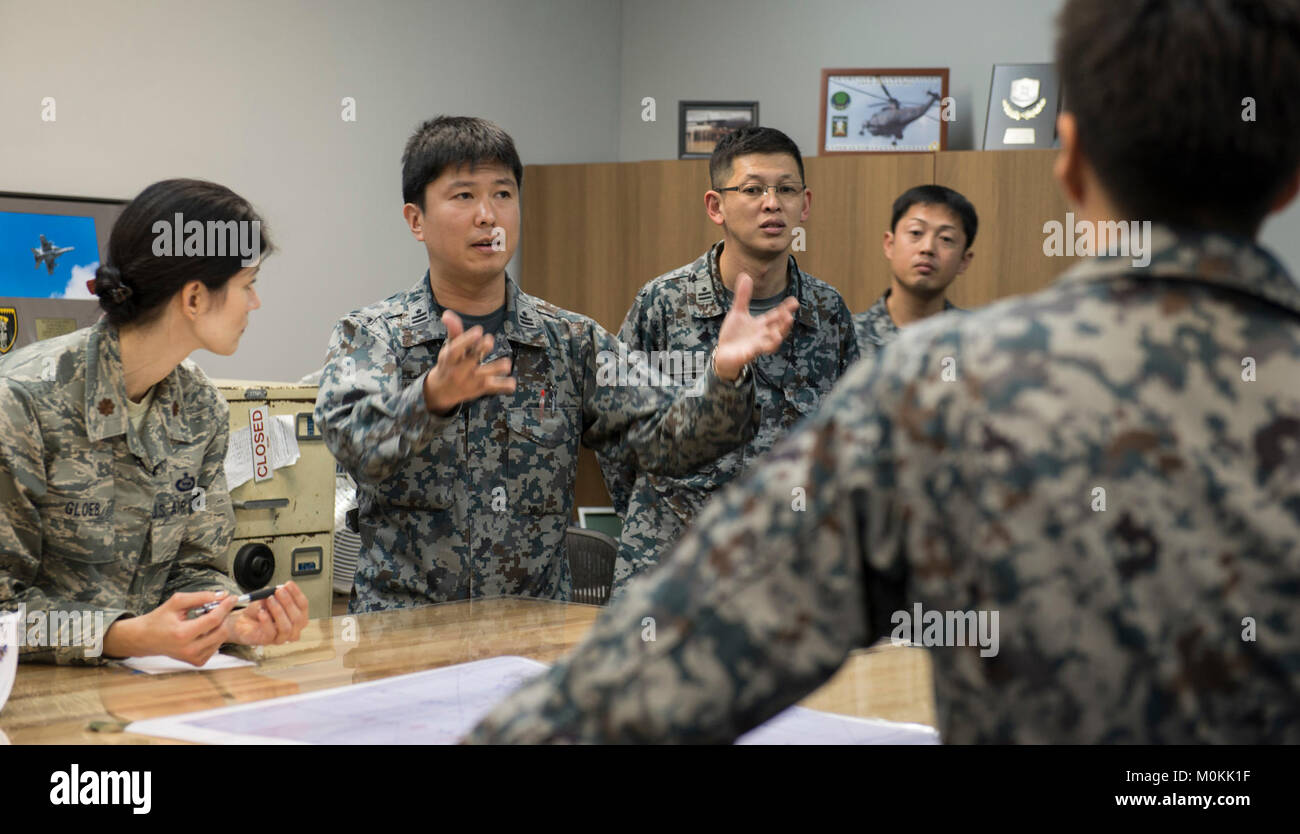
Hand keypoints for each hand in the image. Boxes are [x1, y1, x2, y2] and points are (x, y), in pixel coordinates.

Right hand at [102, 590, 238, 666]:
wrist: (146, 639)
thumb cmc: (159, 619)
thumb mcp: (177, 602)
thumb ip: (200, 597)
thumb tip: (222, 595)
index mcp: (182, 634)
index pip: (213, 620)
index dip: (225, 607)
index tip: (232, 598)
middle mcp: (189, 649)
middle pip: (221, 631)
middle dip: (224, 616)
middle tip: (218, 607)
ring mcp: (193, 658)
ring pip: (221, 639)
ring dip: (219, 626)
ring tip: (206, 618)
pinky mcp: (197, 662)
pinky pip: (215, 647)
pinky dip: (214, 636)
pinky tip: (203, 630)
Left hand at [224, 581, 309, 646]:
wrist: (242, 621)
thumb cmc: (258, 611)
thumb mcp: (267, 598)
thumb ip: (273, 594)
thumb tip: (278, 589)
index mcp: (296, 616)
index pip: (303, 606)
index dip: (297, 594)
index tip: (289, 584)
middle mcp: (292, 629)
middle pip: (298, 618)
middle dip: (288, 602)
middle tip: (279, 591)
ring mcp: (280, 637)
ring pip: (286, 628)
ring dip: (278, 611)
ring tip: (270, 600)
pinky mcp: (267, 641)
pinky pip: (271, 633)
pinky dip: (266, 621)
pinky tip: (262, 612)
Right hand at [423, 310, 515, 412]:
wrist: (442, 391)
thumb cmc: (448, 364)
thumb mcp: (448, 348)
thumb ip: (454, 331)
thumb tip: (447, 313)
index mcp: (450, 358)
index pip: (456, 349)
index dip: (466, 340)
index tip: (478, 331)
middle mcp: (459, 370)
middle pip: (470, 361)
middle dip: (480, 350)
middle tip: (490, 340)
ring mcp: (470, 381)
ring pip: (483, 376)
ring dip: (495, 370)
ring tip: (507, 364)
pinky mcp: (480, 389)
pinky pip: (492, 389)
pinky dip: (502, 386)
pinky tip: (512, 383)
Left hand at [714, 273, 799, 379]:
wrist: (723, 354)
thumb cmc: (733, 335)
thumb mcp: (738, 312)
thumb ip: (743, 296)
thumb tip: (745, 275)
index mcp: (761, 324)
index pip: (776, 315)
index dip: (785, 309)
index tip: (794, 301)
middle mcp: (762, 335)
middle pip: (778, 329)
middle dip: (784, 323)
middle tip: (789, 315)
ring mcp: (756, 346)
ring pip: (771, 343)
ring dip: (777, 337)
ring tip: (779, 332)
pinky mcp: (747, 354)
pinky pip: (755, 352)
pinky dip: (758, 348)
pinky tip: (761, 345)